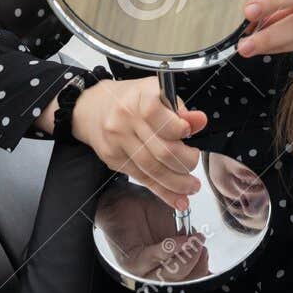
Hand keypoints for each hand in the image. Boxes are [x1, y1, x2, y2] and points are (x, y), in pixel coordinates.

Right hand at [71, 76, 207, 210]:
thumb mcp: (156, 93)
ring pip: (152, 169)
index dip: (178, 128)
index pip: (157, 114)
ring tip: (192, 186)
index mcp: (139, 96)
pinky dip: (163, 191)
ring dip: (177, 183)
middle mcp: (125, 119)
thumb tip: (200, 121)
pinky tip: (178, 198)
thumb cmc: (131, 100)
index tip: (190, 133)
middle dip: (185, 162)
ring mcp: (117, 141)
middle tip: (194, 162)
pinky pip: (142, 179)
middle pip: (160, 149)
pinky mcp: (113, 160)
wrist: (92, 108)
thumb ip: (180, 110)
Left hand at [94, 186, 210, 282]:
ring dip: (183, 259)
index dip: (201, 271)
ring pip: (166, 276)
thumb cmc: (150, 211)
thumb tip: (205, 248)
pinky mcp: (129, 262)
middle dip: (194, 264)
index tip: (206, 253)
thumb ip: (190, 239)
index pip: (188, 279)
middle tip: (200, 245)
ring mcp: (141, 271)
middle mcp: (154, 272)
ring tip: (192, 241)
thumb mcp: (178, 226)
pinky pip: (150, 260)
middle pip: (179, 282)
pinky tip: (176, 240)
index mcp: (169, 266)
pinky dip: (166, 250)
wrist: (125, 196)